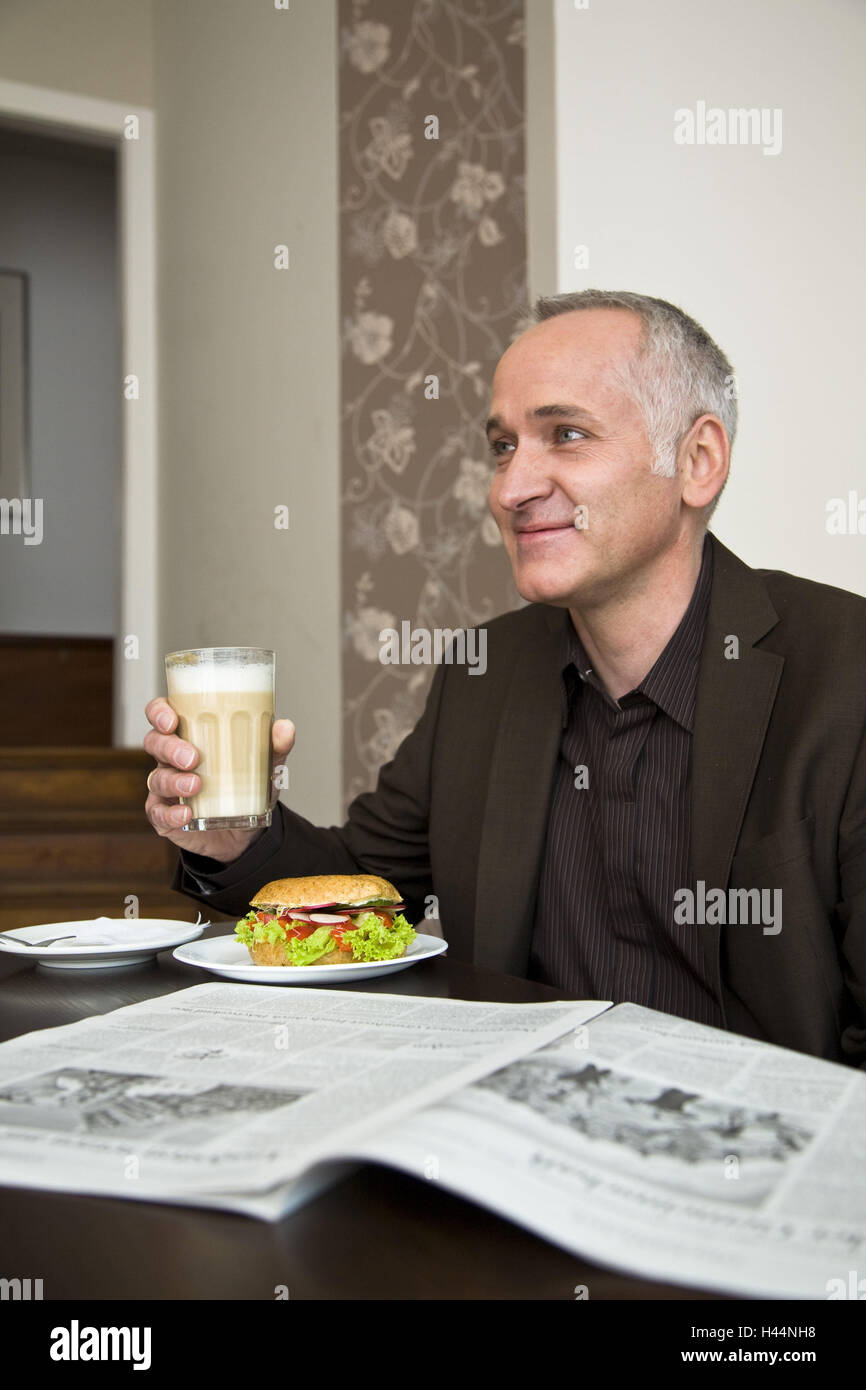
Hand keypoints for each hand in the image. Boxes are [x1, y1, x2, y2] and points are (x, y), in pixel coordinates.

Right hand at [144, 697, 294, 862]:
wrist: (246, 832)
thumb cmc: (247, 786)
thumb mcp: (265, 766)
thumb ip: (275, 746)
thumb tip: (285, 727)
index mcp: (189, 736)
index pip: (161, 714)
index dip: (159, 713)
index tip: (171, 720)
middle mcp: (171, 759)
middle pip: (154, 743)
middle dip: (169, 747)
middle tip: (192, 757)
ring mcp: (165, 788)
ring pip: (157, 777)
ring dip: (173, 780)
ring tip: (196, 785)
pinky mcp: (165, 816)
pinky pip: (158, 813)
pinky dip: (170, 813)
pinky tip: (186, 814)